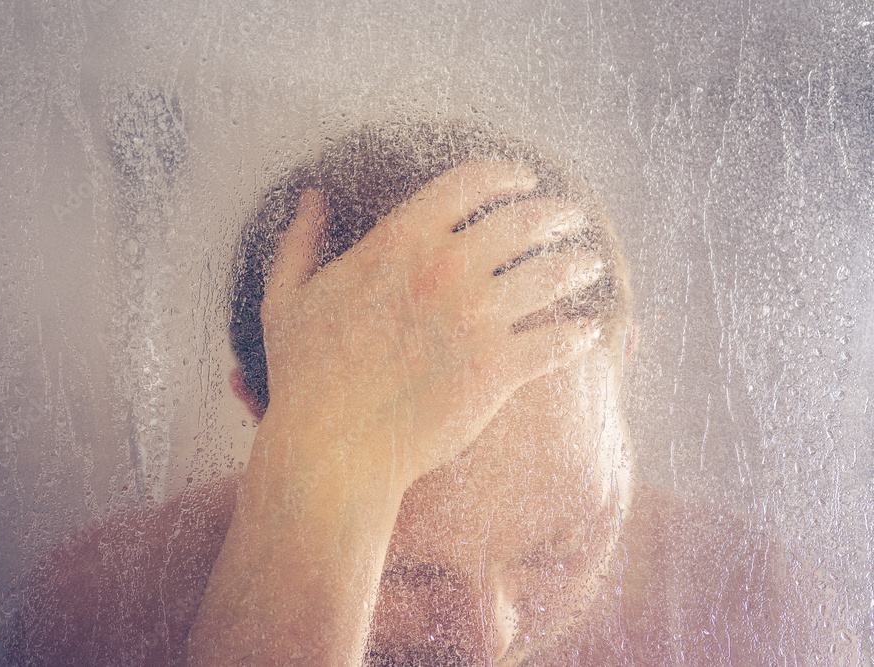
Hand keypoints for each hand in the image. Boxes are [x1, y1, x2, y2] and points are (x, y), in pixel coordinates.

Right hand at [260, 161, 607, 489]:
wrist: (332, 449)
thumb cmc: (304, 378)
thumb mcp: (285, 299)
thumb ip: (300, 242)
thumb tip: (312, 196)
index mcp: (398, 242)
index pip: (469, 183)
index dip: (505, 174)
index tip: (525, 179)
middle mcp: (445, 269)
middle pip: (523, 221)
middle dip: (556, 214)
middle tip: (573, 217)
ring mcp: (476, 319)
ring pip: (550, 275)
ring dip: (578, 265)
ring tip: (590, 265)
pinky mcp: (497, 369)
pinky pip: (556, 341)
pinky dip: (578, 333)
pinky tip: (588, 331)